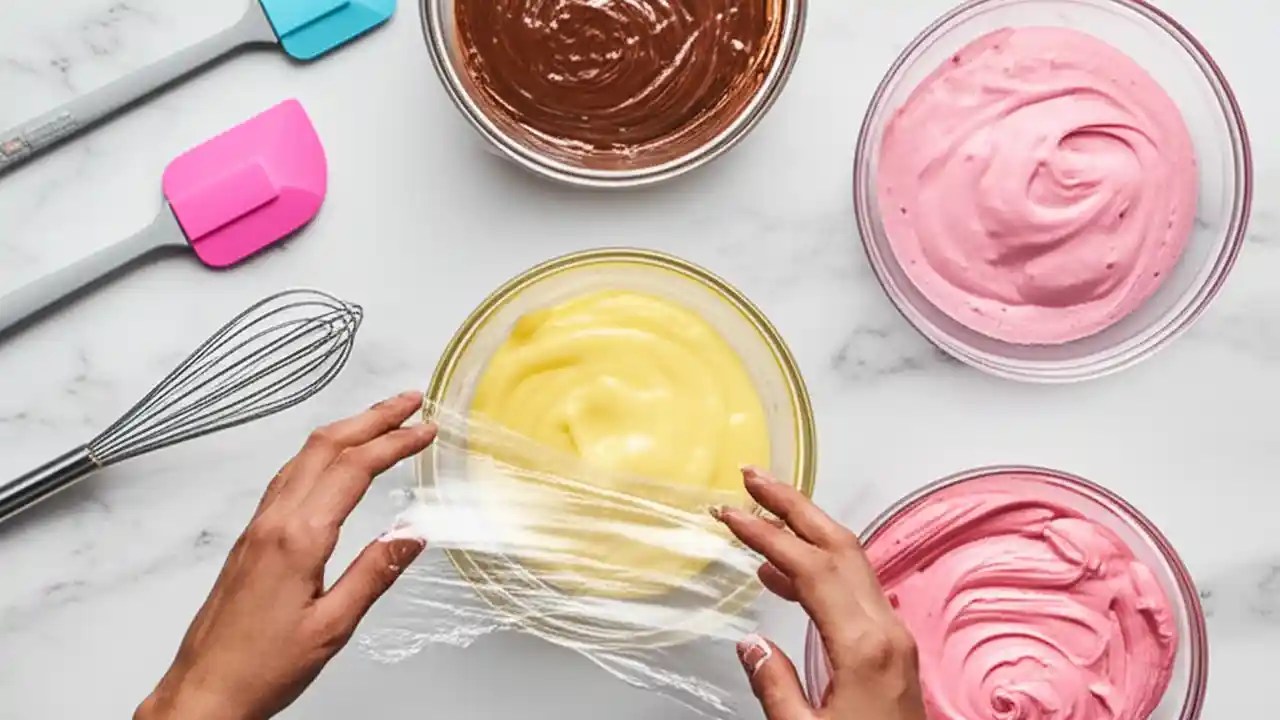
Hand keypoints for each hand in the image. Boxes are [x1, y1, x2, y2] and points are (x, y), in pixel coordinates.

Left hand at [135, 391, 437, 719]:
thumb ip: (375, 573)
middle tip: (410, 402)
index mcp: (297, 539)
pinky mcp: (250, 540)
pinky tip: (332, 461)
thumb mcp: (333, 626)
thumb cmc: (260, 669)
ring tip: (380, 420)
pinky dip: (320, 455)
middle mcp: (273, 523)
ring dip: (345, 430)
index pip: (354, 469)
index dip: (394, 443)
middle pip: (325, 447)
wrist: (204, 694)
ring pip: (303, 457)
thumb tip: (412, 533)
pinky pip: (287, 478)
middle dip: (372, 418)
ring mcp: (257, 528)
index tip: (426, 430)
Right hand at [713, 468, 925, 719]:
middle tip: (753, 476)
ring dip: (805, 530)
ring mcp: (895, 638)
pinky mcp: (892, 651)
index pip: (810, 567)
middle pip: (839, 545)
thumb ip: (775, 687)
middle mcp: (887, 631)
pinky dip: (818, 569)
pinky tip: (783, 575)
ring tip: (762, 512)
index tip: (731, 511)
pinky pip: (854, 591)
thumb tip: (752, 644)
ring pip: (850, 562)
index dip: (767, 533)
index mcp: (864, 647)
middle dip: (794, 504)